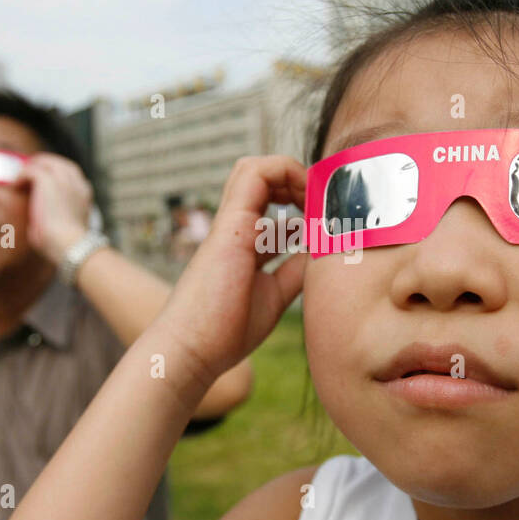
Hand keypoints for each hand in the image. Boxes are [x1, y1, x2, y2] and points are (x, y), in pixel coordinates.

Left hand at [19, 154, 92, 264]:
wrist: (71, 245)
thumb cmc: (67, 246)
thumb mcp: (67, 228)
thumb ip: (58, 218)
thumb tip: (39, 223)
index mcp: (84, 194)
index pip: (70, 174)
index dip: (54, 173)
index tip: (40, 181)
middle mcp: (76, 183)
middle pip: (58, 163)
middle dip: (42, 165)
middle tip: (26, 173)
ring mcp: (63, 180)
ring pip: (45, 162)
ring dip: (31, 168)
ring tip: (19, 177)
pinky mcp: (48, 181)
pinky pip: (31, 170)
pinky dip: (22, 176)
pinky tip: (15, 186)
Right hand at [151, 156, 307, 384]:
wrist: (193, 350)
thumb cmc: (226, 331)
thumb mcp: (275, 295)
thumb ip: (293, 271)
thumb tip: (319, 252)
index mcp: (242, 242)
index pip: (268, 200)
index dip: (299, 197)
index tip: (325, 215)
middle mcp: (235, 227)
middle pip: (260, 176)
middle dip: (297, 179)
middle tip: (323, 202)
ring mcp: (231, 223)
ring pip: (254, 168)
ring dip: (291, 172)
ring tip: (317, 198)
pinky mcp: (231, 225)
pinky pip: (256, 176)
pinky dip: (286, 174)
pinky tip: (310, 202)